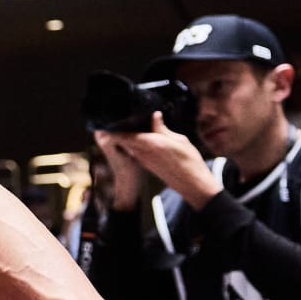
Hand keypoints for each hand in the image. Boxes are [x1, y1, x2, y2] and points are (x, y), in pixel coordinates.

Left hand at [99, 115, 220, 208]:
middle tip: (119, 117)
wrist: (192, 184)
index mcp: (151, 144)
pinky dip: (134, 143)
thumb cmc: (190, 162)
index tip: (108, 119)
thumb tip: (154, 116)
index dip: (114, 128)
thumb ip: (163, 129)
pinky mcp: (146, 164)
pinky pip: (135, 151)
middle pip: (124, 139)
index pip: (125, 135)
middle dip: (119, 129)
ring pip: (128, 145)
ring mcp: (143, 160)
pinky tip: (140, 135)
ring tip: (129, 123)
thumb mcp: (179, 140)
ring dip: (126, 136)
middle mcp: (143, 153)